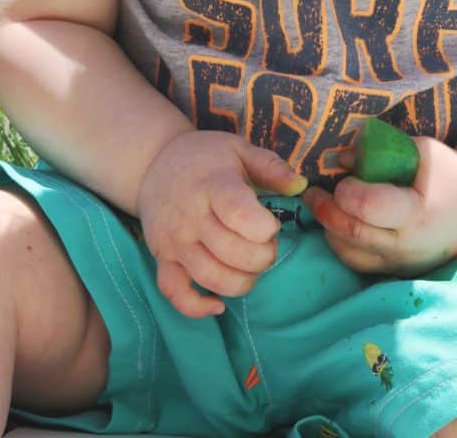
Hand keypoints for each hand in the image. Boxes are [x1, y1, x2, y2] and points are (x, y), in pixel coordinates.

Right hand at [137, 130, 306, 317]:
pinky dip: (197, 307)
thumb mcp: (240, 149)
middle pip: (231, 253)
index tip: (270, 224)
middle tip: (267, 246)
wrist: (155, 163)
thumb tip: (301, 186)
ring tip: (250, 267)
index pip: (239, 215)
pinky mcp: (161, 258)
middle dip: (262, 257)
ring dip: (241, 282)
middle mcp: (189, 215)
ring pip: (209, 277)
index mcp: (212, 184)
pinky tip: (218, 303)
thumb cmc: (206, 157)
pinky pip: (174, 293)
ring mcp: (173, 239)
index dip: (264, 229)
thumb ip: (272, 167)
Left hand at [302, 137, 456, 274]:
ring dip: (328, 228)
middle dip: (325, 210)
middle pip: (352, 233)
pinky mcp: (396, 271)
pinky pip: (358, 262)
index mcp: (417, 212)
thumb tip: (340, 158)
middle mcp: (408, 244)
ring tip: (321, 205)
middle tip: (312, 192)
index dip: (347, 192)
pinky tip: (336, 223)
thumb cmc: (448, 173)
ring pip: (349, 253)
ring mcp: (401, 263)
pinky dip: (340, 243)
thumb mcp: (421, 150)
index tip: (341, 177)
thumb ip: (379, 151)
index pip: (370, 207)